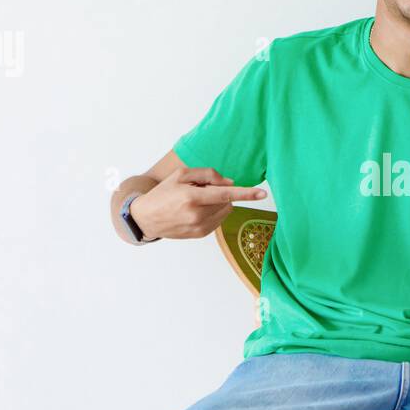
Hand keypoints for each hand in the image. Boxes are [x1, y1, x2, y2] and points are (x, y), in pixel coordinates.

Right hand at [129, 166, 265, 239]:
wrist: (146, 217)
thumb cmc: (164, 193)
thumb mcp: (182, 175)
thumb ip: (208, 175)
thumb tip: (230, 183)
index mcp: (192, 198)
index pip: (226, 194)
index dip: (246, 193)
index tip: (262, 193)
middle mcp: (198, 215)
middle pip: (227, 202)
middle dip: (221, 194)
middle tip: (201, 191)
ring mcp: (200, 227)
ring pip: (225, 211)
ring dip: (218, 204)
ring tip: (196, 202)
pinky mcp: (200, 234)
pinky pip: (218, 220)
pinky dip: (213, 212)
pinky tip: (196, 211)